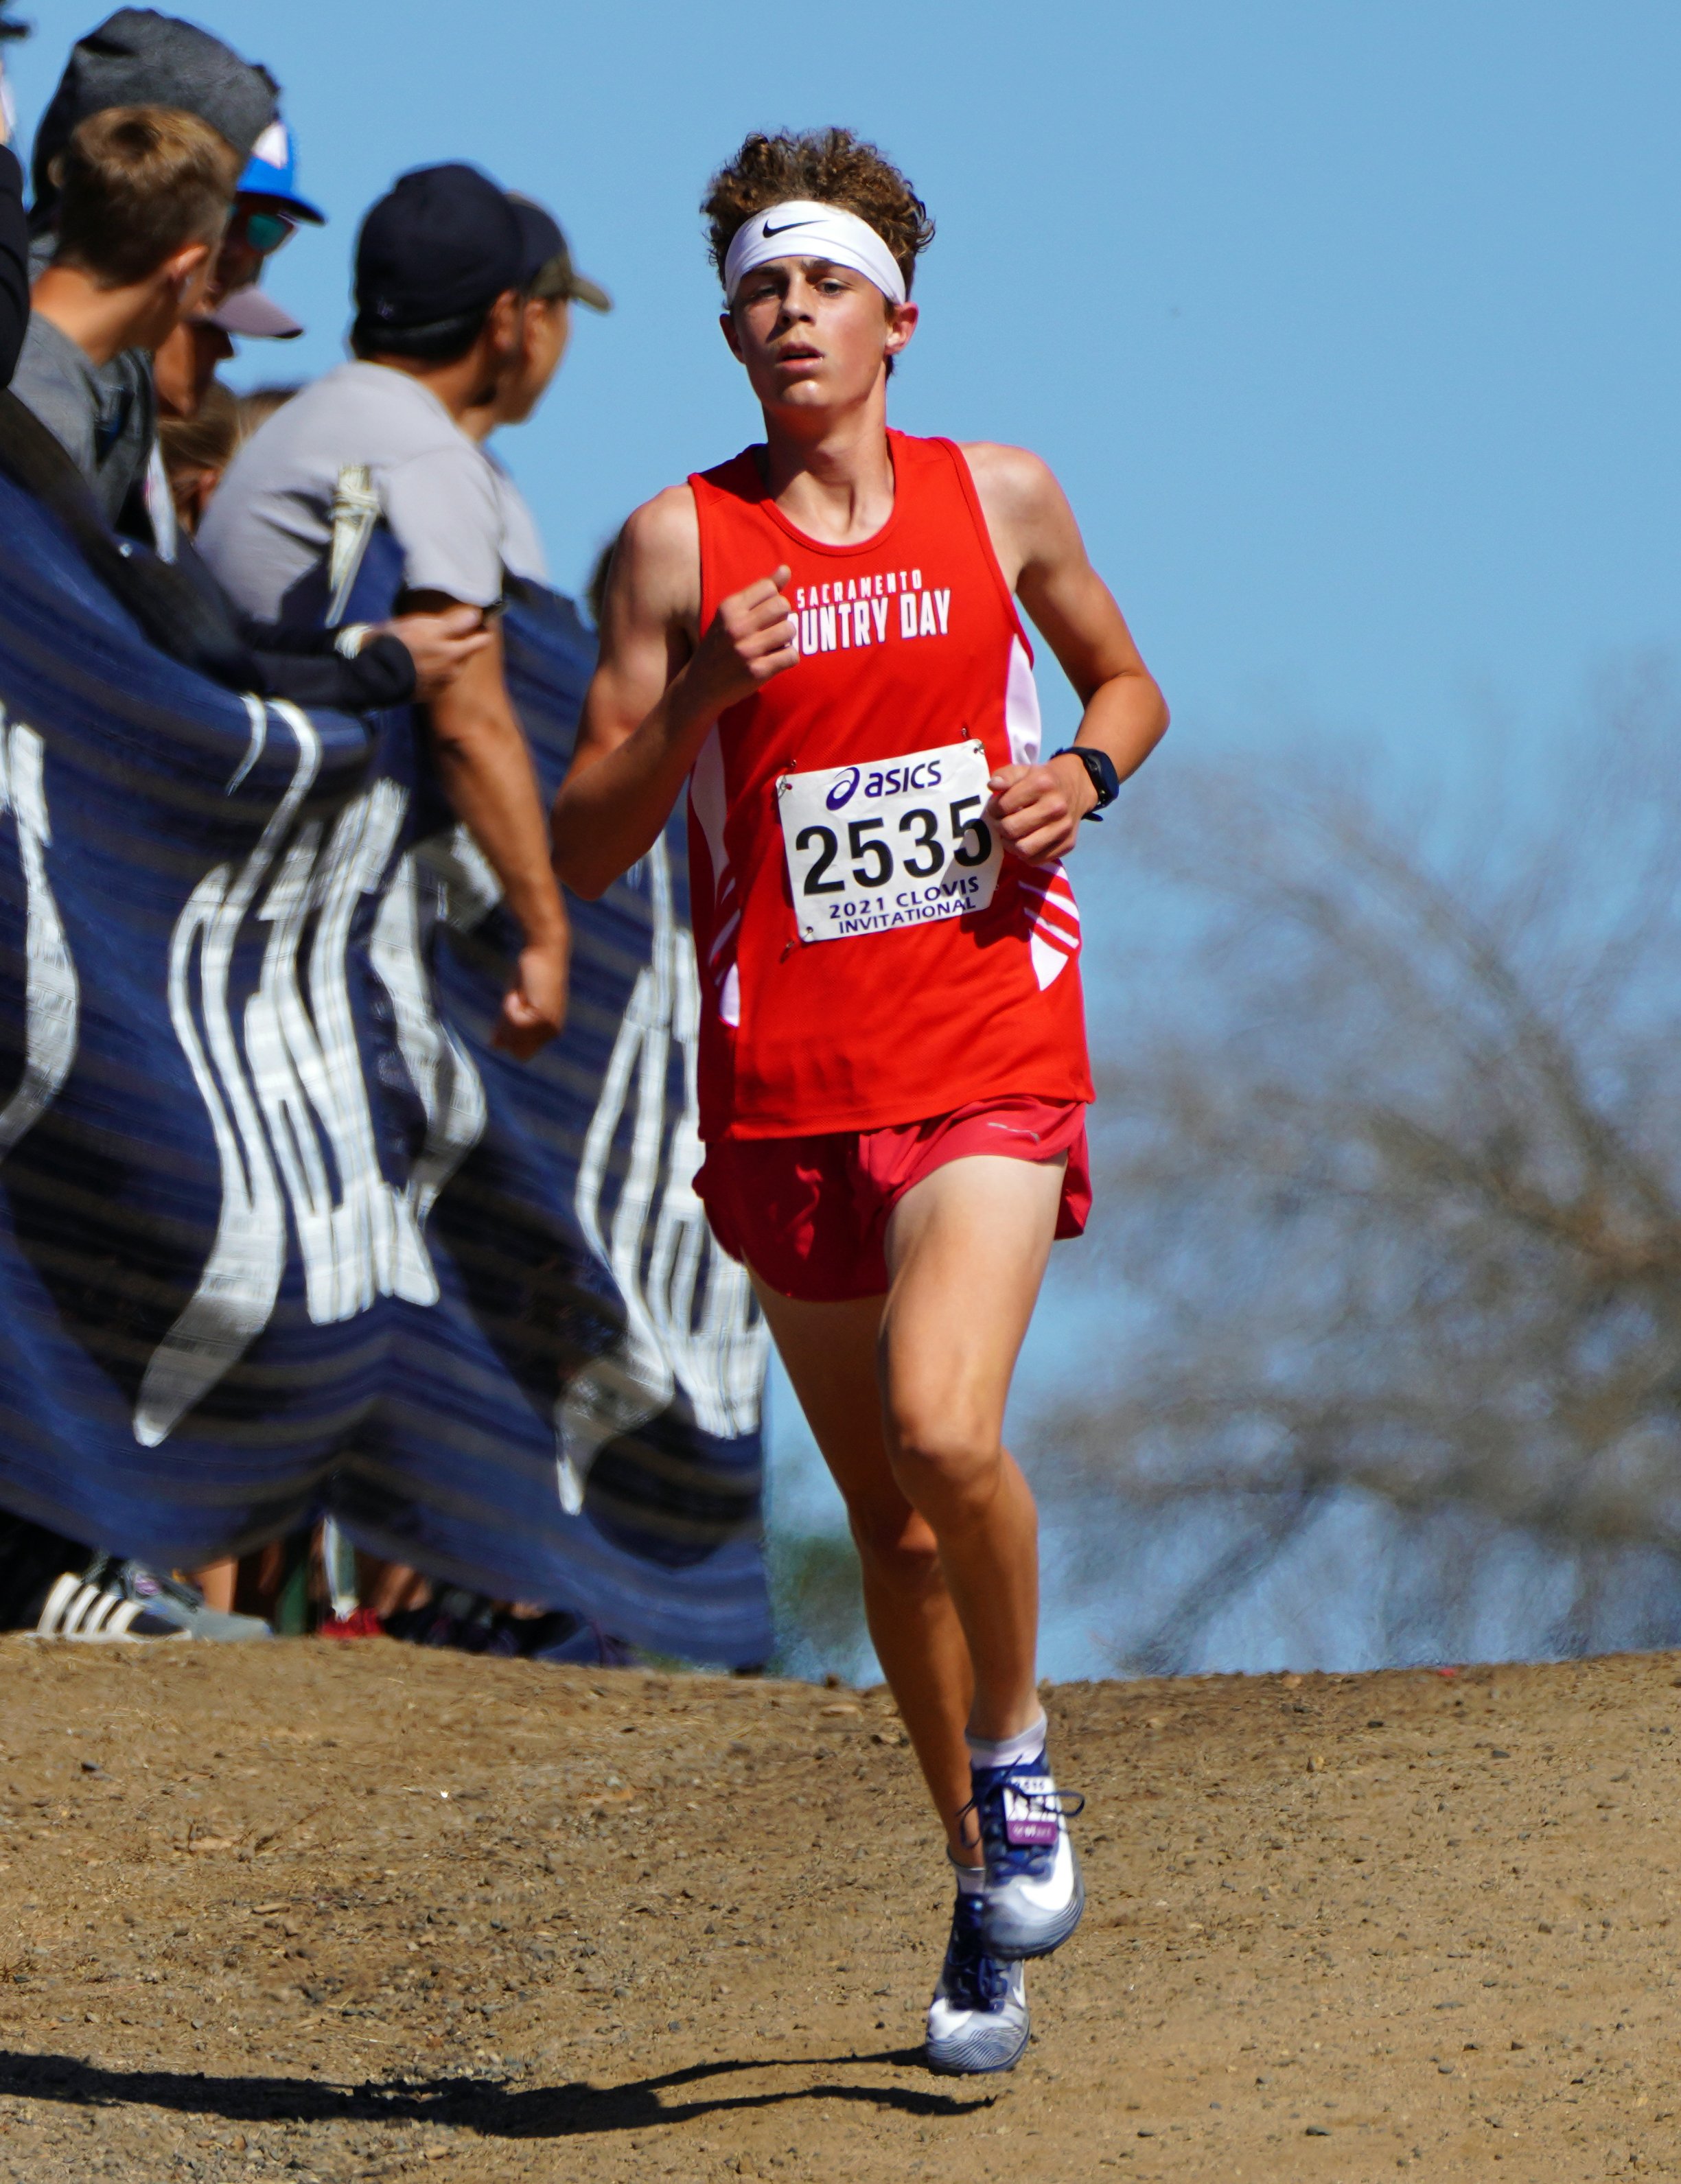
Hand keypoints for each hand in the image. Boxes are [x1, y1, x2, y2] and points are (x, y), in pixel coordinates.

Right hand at [381, 606, 494, 700]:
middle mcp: (454, 671)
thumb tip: (476, 617)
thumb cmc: (400, 644)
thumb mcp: (425, 626)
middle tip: (437, 634)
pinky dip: (434, 670)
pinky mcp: (430, 693)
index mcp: (456, 653)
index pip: (482, 641)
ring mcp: (442, 684)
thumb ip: (455, 624)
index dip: (480, 630)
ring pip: (453, 666)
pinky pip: (440, 678)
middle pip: (466, 653)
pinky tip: (419, 664)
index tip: (475, 623)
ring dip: (445, 657)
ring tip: (423, 649)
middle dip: (457, 643)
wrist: (377, 672)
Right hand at [493, 934, 567, 1058]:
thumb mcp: (514, 1004)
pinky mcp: (544, 1017)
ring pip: (513, 1037)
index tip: (513, 1007)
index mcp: (547, 1032)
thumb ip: (506, 1026)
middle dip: (508, 1030)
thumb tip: (494, 1046)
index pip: (521, 1054)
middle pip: (518, 1052)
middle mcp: (552, 1033)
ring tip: (520, 995)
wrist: (543, 954)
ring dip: (508, 1016)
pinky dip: (511, 1007)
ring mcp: (549, 1027)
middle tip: (517, 1002)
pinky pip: (515, 1022)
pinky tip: (521, 993)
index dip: (508, 1036)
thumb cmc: (528, 975)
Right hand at [682, 565, 797, 717]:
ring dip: (787, 639)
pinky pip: (792, 655)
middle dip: (783, 617)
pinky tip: (775, 661)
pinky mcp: (757, 672)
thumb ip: (759, 592)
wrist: (699, 687)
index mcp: (728, 608)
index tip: (765, 614)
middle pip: (783, 606)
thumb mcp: (731, 615)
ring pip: (790, 630)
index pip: (770, 588)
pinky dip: (788, 658)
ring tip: (773, 645)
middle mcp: (736, 626)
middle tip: (773, 629)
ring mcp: (747, 650)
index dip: (773, 600)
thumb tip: (786, 569)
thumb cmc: (719, 647)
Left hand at [987, 752, 1096, 864]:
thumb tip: (993, 785)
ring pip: (1023, 849)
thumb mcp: (1024, 770)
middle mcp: (1056, 807)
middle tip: (1002, 822)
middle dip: (1000, 827)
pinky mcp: (1067, 844)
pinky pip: (1036, 860)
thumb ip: (1005, 775)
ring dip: (1010, 844)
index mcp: (1042, 784)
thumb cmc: (1043, 780)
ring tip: (1011, 835)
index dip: (993, 809)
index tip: (996, 808)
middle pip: (1011, 829)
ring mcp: (1063, 827)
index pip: (1003, 806)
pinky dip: (1025, 855)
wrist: (1075, 787)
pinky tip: (1025, 841)